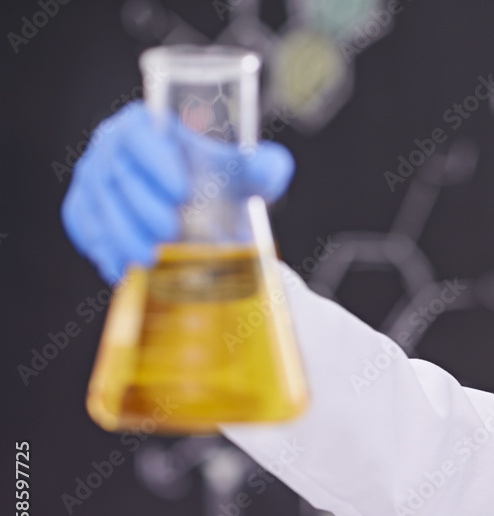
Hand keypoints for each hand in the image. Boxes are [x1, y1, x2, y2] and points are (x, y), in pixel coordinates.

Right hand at [60, 100, 294, 283]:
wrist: (202, 212)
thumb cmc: (222, 183)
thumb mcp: (248, 174)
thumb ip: (266, 167)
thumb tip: (270, 171)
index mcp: (148, 126)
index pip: (142, 135)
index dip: (157, 160)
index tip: (183, 191)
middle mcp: (113, 147)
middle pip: (118, 174)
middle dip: (142, 206)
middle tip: (170, 232)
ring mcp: (93, 179)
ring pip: (99, 204)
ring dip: (122, 234)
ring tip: (148, 258)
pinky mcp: (83, 210)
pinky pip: (85, 228)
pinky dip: (103, 249)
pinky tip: (122, 269)